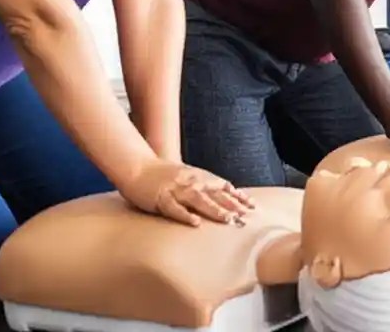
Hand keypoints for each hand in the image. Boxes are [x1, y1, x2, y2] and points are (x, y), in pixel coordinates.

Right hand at [123, 160, 254, 226]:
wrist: (137, 166)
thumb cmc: (162, 174)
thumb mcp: (188, 176)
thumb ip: (204, 185)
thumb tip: (222, 196)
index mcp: (199, 177)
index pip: (224, 187)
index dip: (238, 197)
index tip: (253, 207)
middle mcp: (192, 181)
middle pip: (216, 195)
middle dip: (233, 206)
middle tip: (247, 218)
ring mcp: (176, 189)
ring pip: (199, 200)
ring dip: (215, 210)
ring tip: (228, 220)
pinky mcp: (161, 198)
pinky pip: (174, 208)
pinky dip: (185, 215)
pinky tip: (195, 223)